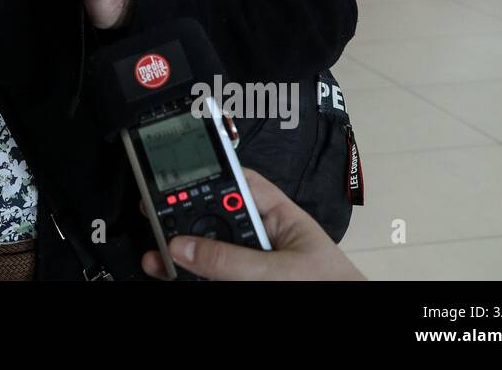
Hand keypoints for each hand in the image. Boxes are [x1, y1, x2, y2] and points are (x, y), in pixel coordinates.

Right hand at [142, 170, 365, 280]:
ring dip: (179, 251)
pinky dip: (187, 274)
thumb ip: (232, 260)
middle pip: (213, 217)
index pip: (237, 183)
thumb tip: (183, 246)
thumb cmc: (331, 287)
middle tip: (153, 216)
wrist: (348, 325)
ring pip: (207, 249)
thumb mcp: (280, 272)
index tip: (174, 177)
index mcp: (278, 215)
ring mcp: (249, 262)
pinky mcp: (241, 281)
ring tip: (155, 256)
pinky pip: (209, 273)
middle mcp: (260, 235)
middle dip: (183, 218)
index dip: (205, 175)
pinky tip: (169, 272)